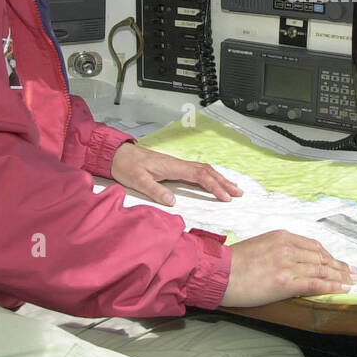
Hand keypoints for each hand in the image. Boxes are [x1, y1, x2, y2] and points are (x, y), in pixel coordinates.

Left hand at [109, 142, 241, 205]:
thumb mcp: (137, 181)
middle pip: (207, 171)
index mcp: (173, 166)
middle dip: (224, 182)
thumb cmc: (127, 166)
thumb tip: (173, 201)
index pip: (200, 176)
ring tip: (232, 188)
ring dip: (219, 178)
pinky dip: (209, 176)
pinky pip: (197, 171)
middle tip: (238, 193)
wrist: (118, 154)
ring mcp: (177, 165)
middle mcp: (178, 164)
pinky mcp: (174, 167)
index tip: (225, 197)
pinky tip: (213, 181)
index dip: (214, 186)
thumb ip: (155, 190)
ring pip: (204, 170)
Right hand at [220, 230, 356, 307]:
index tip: (337, 262)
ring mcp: (288, 265)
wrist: (219, 273)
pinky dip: (332, 286)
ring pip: (322, 270)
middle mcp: (288, 248)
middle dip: (339, 265)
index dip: (328, 255)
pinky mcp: (286, 282)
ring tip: (352, 280)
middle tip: (353, 271)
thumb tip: (291, 260)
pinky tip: (342, 288)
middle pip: (321, 257)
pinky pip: (316, 283)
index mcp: (282, 237)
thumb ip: (277, 249)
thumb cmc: (233, 262)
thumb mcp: (259, 246)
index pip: (313, 246)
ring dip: (340, 276)